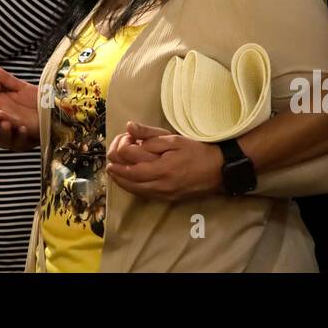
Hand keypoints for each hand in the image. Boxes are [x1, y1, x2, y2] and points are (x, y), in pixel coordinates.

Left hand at [104, 121, 223, 202]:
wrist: (218, 170)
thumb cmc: (196, 152)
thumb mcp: (173, 138)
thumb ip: (149, 134)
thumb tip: (129, 127)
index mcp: (161, 168)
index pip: (132, 166)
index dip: (121, 157)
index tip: (118, 147)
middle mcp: (161, 185)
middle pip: (131, 181)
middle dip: (117, 172)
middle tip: (109, 164)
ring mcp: (165, 194)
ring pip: (137, 190)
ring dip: (123, 182)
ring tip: (114, 173)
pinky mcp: (169, 199)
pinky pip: (146, 195)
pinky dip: (134, 188)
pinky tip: (130, 182)